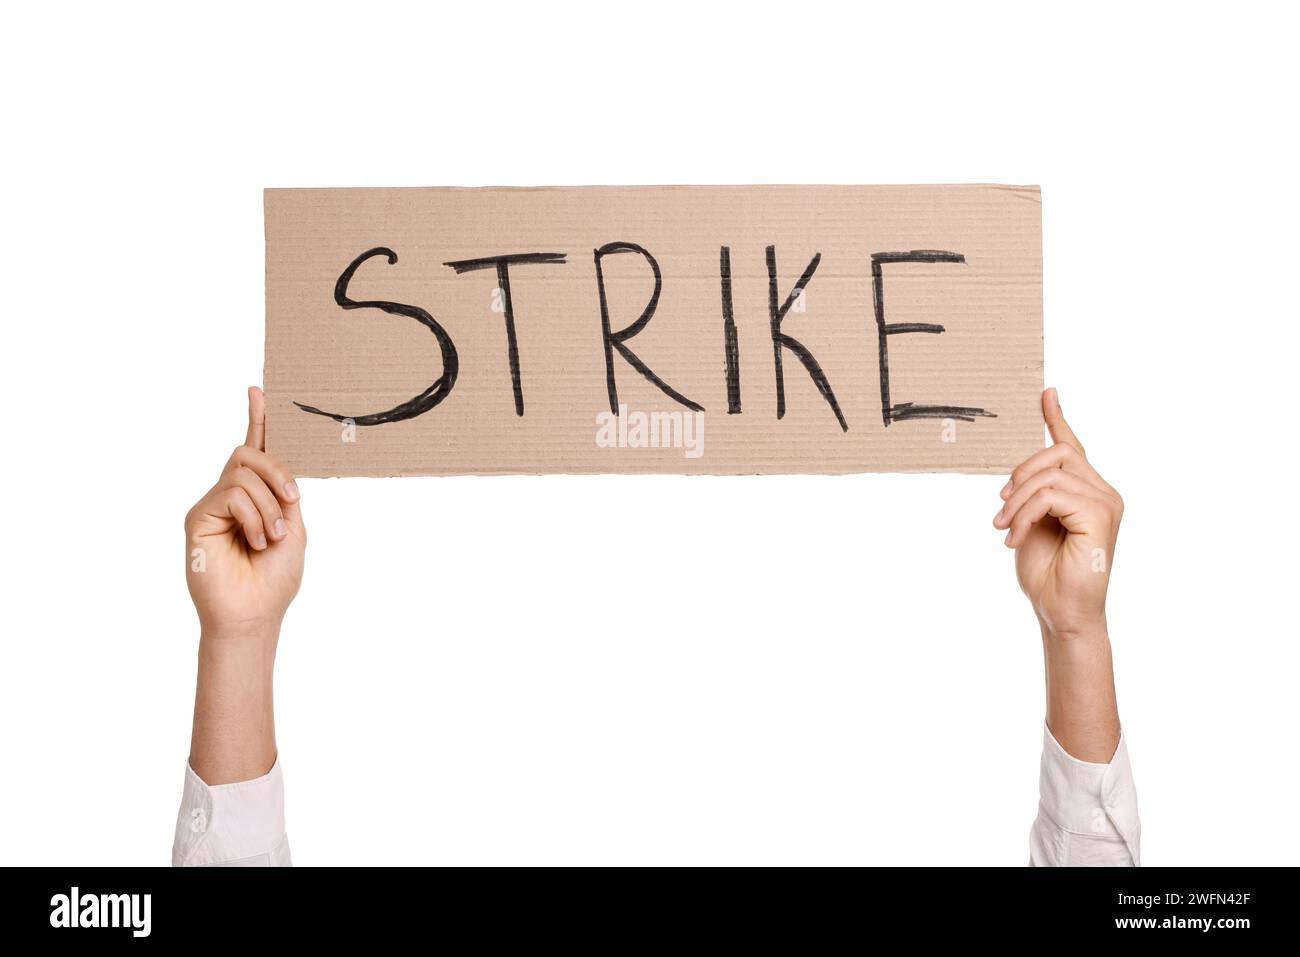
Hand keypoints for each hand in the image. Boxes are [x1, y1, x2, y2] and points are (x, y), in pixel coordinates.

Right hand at [185, 387, 305, 639]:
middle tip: (292, 502)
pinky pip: (232, 493)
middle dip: (277, 472)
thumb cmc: (274, 578)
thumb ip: (283, 492)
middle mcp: (230, 496)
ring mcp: (212, 505)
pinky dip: (254, 515)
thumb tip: (276, 463)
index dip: (256, 419)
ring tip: (270, 537)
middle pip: (249, 453)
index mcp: (256, 497)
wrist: (254, 613)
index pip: (253, 450)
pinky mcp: (198, 516)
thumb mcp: (292, 526)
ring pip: (243, 472)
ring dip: (269, 504)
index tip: (258, 390)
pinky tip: (255, 540)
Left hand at [993, 388, 1122, 638]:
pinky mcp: (1100, 516)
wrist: (1061, 612)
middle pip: (1057, 452)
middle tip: (1001, 511)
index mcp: (1088, 491)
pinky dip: (1024, 515)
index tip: (1046, 392)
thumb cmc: (1048, 574)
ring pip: (1049, 474)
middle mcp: (1104, 492)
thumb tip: (1018, 476)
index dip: (1057, 418)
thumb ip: (1034, 495)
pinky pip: (1050, 495)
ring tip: (1006, 530)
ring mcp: (1106, 502)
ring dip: (1017, 502)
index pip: (1072, 446)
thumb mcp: (1032, 523)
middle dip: (1020, 476)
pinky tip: (1015, 539)